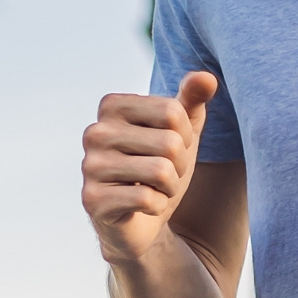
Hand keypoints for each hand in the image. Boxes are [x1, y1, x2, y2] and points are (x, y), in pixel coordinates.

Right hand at [85, 73, 215, 262]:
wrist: (142, 220)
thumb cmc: (160, 167)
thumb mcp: (180, 131)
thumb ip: (191, 100)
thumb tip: (207, 77)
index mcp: (111, 106)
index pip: (173, 112)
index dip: (184, 136)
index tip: (170, 149)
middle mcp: (95, 132)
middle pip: (169, 142)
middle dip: (179, 165)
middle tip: (163, 175)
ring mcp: (90, 166)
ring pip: (161, 171)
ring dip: (170, 187)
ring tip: (155, 188)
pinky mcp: (92, 199)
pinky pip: (147, 199)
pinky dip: (157, 206)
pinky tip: (143, 206)